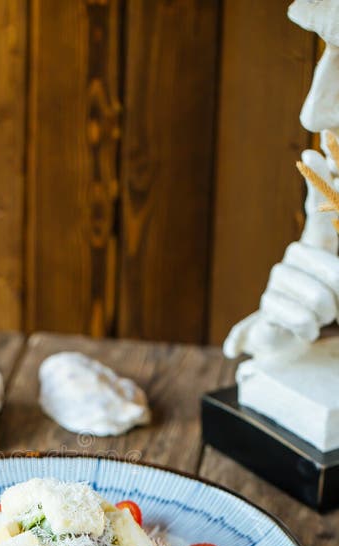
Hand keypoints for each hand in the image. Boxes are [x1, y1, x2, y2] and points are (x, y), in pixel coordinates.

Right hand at [224, 148, 338, 359]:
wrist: (297, 342)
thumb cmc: (328, 310)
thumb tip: (295, 261)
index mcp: (318, 246)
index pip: (318, 208)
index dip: (317, 180)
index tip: (312, 151)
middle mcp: (295, 257)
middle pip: (333, 270)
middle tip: (336, 309)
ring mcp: (277, 281)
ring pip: (317, 298)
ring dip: (326, 317)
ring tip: (318, 320)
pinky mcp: (266, 307)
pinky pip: (299, 318)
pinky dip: (307, 331)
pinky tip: (301, 331)